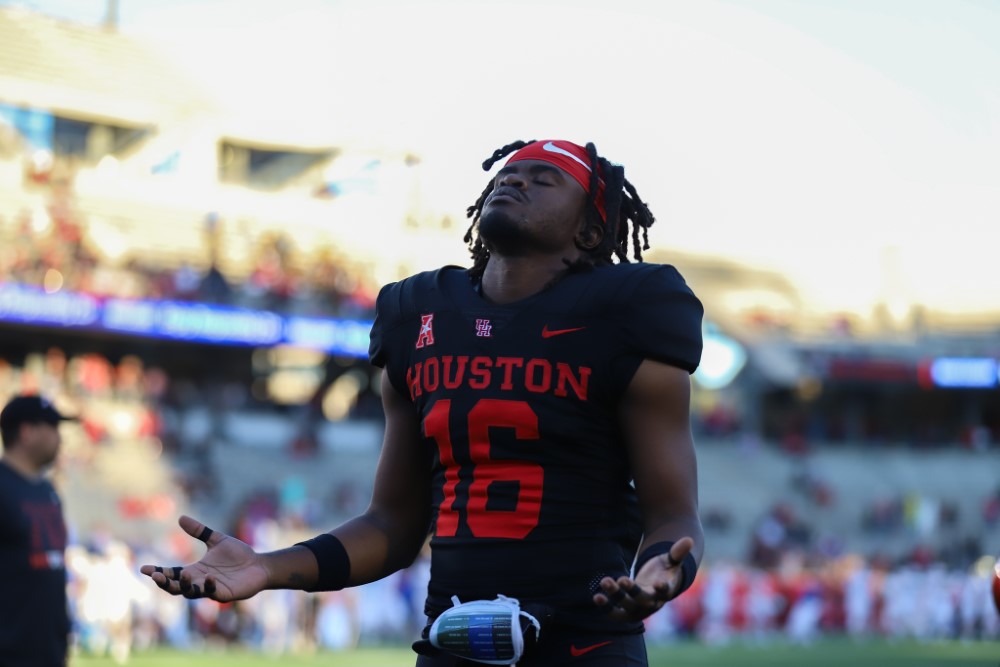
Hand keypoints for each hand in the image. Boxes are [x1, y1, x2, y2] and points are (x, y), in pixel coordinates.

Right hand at [140, 515, 268, 601]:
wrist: (259, 565)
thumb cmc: (238, 555)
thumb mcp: (217, 540)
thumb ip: (199, 531)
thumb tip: (180, 518)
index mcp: (195, 570)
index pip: (171, 573)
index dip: (158, 571)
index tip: (143, 568)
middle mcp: (199, 581)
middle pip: (175, 587)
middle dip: (165, 583)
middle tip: (156, 576)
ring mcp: (210, 589)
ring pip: (190, 593)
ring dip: (185, 585)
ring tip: (183, 574)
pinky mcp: (224, 594)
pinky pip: (212, 593)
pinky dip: (208, 586)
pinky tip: (209, 577)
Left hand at [592, 536, 693, 621]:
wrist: (654, 590)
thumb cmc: (664, 572)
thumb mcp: (670, 561)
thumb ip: (677, 553)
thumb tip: (688, 540)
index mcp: (665, 591)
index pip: (665, 591)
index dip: (663, 588)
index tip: (659, 583)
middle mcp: (652, 604)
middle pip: (642, 600)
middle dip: (631, 591)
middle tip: (621, 578)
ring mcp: (638, 610)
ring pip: (626, 607)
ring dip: (615, 597)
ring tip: (604, 581)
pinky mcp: (625, 613)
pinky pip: (615, 613)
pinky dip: (606, 607)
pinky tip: (597, 596)